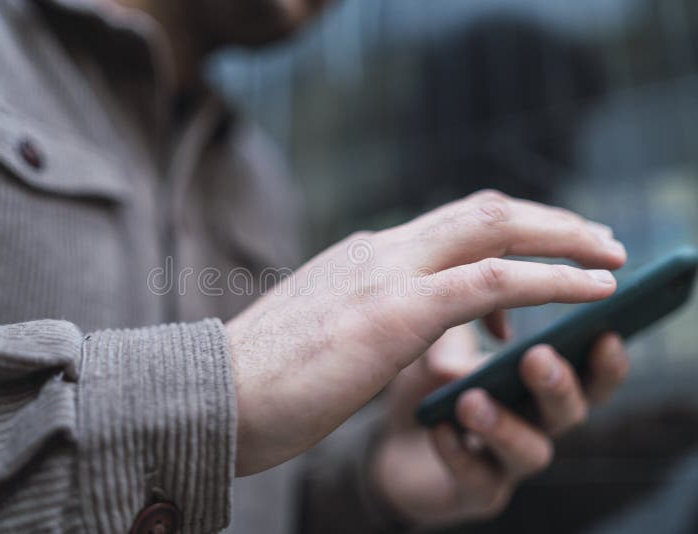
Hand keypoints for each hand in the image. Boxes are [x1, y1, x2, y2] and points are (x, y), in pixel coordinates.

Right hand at [227, 190, 626, 475]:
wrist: (211, 394)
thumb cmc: (263, 377)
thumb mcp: (324, 329)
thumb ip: (363, 311)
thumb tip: (393, 322)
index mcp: (363, 256)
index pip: (449, 225)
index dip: (507, 234)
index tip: (544, 258)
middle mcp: (379, 250)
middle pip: (483, 210)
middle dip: (550, 220)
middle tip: (598, 239)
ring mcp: (386, 274)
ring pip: (496, 230)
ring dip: (564, 239)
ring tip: (609, 261)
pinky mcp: (394, 312)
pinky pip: (492, 282)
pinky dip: (551, 280)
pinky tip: (591, 291)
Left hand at [370, 321, 628, 526]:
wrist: (391, 445)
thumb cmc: (431, 385)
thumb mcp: (442, 339)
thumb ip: (462, 313)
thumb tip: (477, 307)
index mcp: (540, 385)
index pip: (589, 373)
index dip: (605, 360)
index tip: (606, 332)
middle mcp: (537, 425)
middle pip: (570, 411)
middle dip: (558, 384)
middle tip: (536, 357)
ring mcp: (508, 463)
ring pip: (529, 451)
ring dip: (504, 423)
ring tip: (470, 400)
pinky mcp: (476, 492)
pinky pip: (477, 478)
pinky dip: (459, 453)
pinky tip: (439, 430)